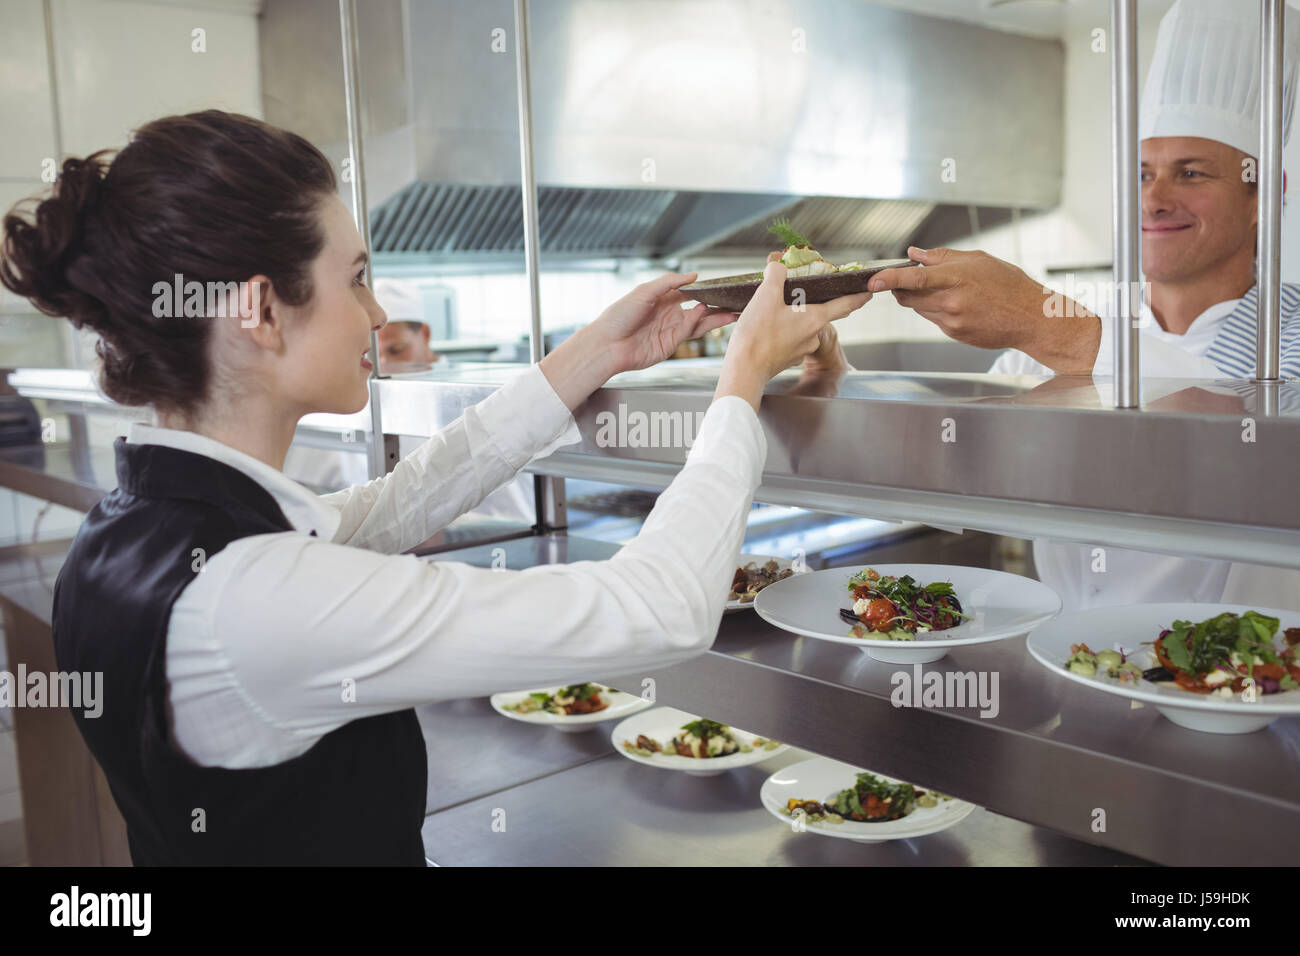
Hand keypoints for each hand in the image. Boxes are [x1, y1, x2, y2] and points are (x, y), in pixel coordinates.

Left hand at [539, 272, 735, 410]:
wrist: (607, 345)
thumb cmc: (619, 316)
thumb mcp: (644, 291)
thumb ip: (670, 282)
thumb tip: (693, 275)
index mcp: (662, 299)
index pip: (688, 292)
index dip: (704, 289)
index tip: (720, 285)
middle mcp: (669, 314)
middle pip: (699, 309)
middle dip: (716, 306)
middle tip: (735, 302)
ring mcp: (671, 330)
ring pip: (699, 323)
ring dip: (715, 317)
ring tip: (732, 311)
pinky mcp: (671, 345)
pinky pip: (689, 331)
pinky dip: (698, 322)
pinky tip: (704, 312)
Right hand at [715, 257, 870, 409]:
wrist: (744, 369)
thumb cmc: (758, 335)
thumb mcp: (766, 295)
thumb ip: (776, 275)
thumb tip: (778, 265)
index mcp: (815, 318)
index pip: (845, 304)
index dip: (858, 296)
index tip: (868, 292)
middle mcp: (813, 336)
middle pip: (819, 313)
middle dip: (813, 302)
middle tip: (803, 293)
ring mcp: (801, 349)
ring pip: (801, 326)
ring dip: (791, 317)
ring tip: (771, 309)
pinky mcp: (787, 358)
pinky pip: (789, 338)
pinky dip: (781, 330)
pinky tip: (765, 326)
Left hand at [868, 246, 1100, 373]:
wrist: (1031, 318)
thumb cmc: (1009, 284)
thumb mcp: (979, 260)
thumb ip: (943, 257)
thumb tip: (915, 254)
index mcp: (958, 278)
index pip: (915, 279)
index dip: (890, 280)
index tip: (873, 281)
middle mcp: (952, 301)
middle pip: (908, 297)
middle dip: (900, 289)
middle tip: (902, 280)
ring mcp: (952, 321)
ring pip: (919, 309)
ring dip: (920, 299)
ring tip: (945, 290)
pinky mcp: (954, 334)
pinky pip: (934, 320)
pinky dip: (936, 310)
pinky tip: (958, 305)